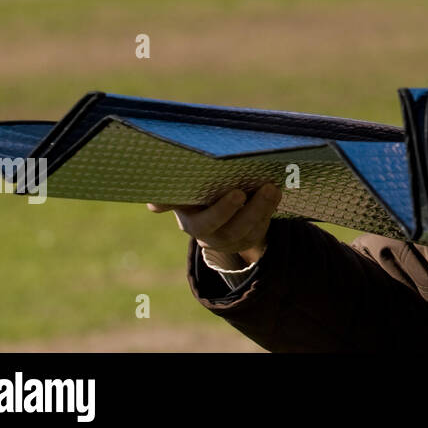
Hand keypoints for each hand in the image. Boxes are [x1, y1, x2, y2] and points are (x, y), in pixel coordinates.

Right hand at [147, 183, 281, 262]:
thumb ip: (170, 198)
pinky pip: (260, 230)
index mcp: (191, 221)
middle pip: (231, 229)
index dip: (221, 211)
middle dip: (250, 209)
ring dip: (263, 209)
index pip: (204, 222)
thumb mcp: (182, 196)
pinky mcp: (247, 239)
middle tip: (262, 188)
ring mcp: (231, 239)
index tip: (237, 193)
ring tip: (272, 188)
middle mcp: (210, 235)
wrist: (213, 212)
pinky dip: (270, 212)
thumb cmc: (195, 196)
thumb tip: (152, 206)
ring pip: (249, 231)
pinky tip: (275, 194)